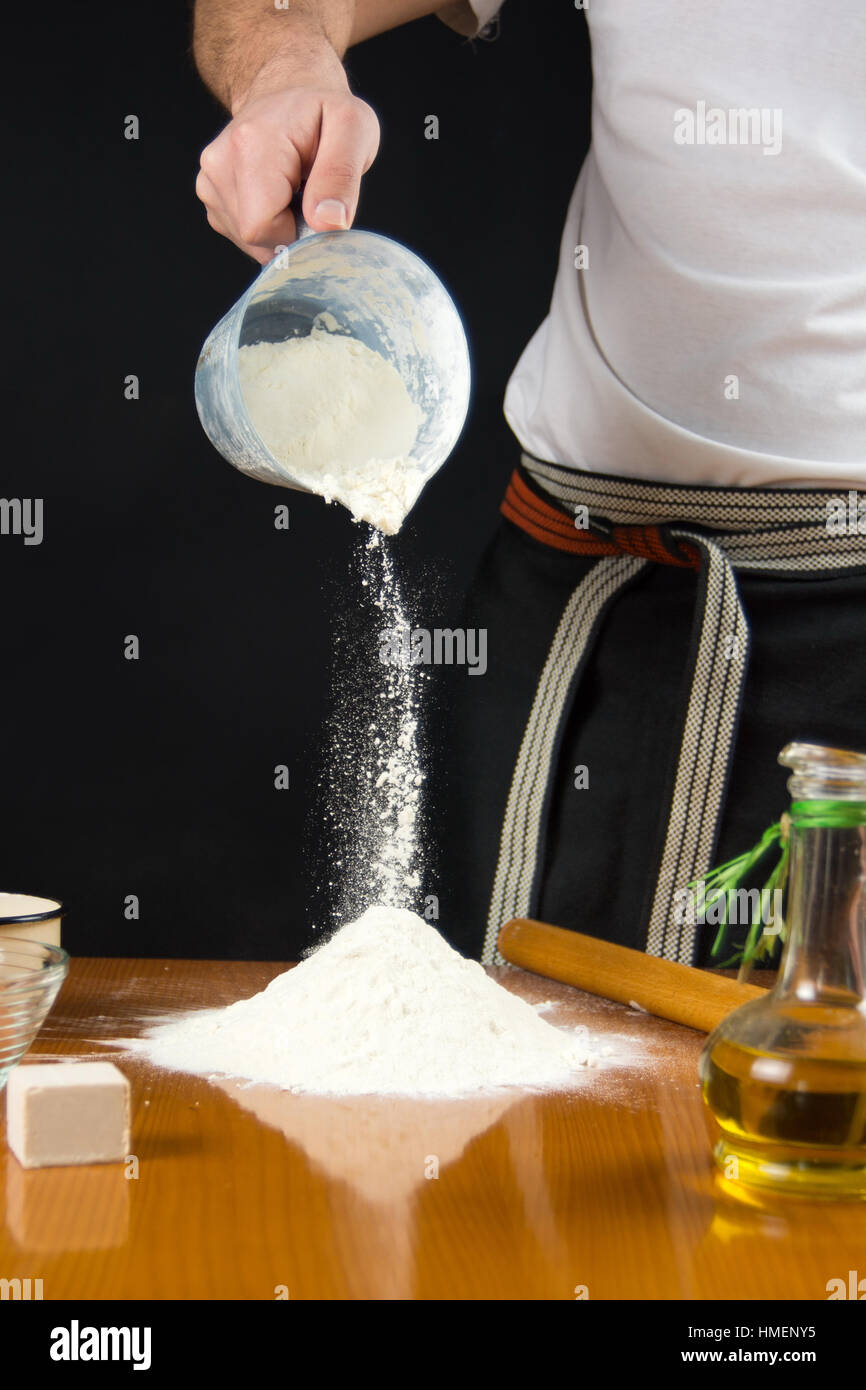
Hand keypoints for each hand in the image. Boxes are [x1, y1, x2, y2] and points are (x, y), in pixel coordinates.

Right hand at [196, 84, 379, 262]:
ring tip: (295, 191)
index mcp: (249, 144)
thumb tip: (327, 223)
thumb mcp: (353, 129)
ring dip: (281, 229)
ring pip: (250, 242)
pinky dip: (269, 227)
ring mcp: (209, 181)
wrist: (289, 90)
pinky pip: (244, 236)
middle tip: (310, 196)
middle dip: (291, 231)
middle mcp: (219, 163)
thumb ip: (341, 177)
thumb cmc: (323, 110)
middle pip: (255, 238)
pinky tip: (278, 196)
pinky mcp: (211, 196)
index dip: (297, 232)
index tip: (318, 208)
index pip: (262, 226)